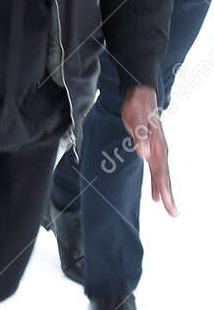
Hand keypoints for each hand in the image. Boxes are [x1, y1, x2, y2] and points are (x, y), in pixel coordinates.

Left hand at [121, 84, 175, 216]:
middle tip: (174, 213)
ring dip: (164, 191)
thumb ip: (140, 137)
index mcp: (157, 146)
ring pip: (162, 175)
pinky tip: (154, 194)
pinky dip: (156, 182)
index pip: (161, 172)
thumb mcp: (135, 120)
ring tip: (168, 208)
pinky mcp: (151, 148)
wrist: (140, 95)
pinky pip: (156, 169)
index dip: (163, 189)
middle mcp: (159, 150)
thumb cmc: (137, 107)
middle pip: (165, 177)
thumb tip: (144, 155)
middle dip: (168, 195)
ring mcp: (156, 149)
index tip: (166, 204)